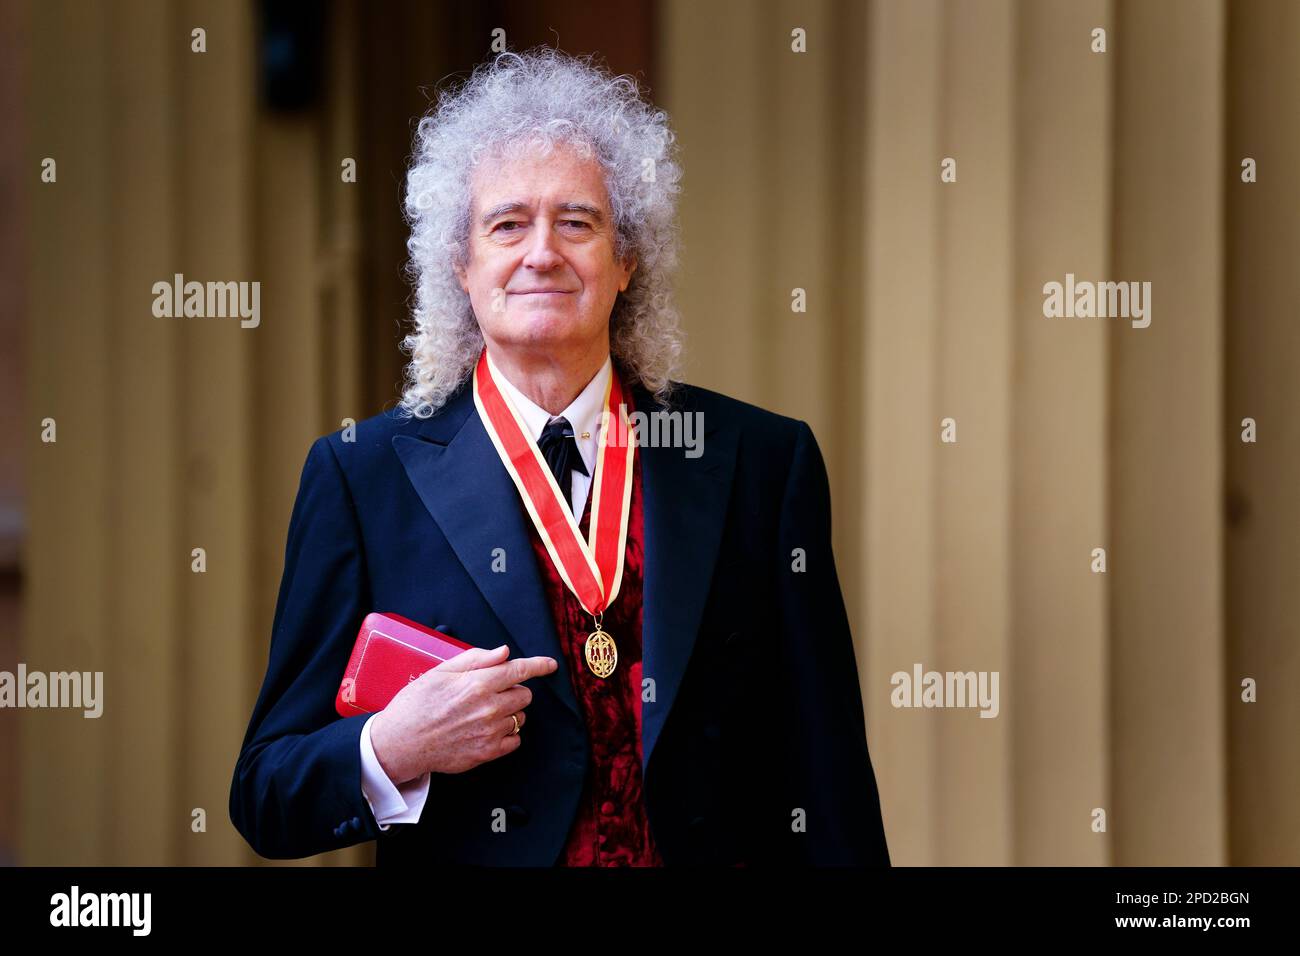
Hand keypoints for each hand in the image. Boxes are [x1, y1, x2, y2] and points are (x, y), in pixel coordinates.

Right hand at [369, 645, 557, 783]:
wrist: (400, 743)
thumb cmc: (416, 705)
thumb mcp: (441, 672)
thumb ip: (476, 659)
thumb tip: (503, 652)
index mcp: (478, 683)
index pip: (520, 670)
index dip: (539, 665)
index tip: (550, 665)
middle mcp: (489, 707)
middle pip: (524, 695)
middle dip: (513, 691)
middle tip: (490, 694)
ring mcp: (490, 732)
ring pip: (521, 717)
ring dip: (509, 713)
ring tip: (482, 714)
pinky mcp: (488, 753)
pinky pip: (515, 740)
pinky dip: (507, 734)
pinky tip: (486, 730)